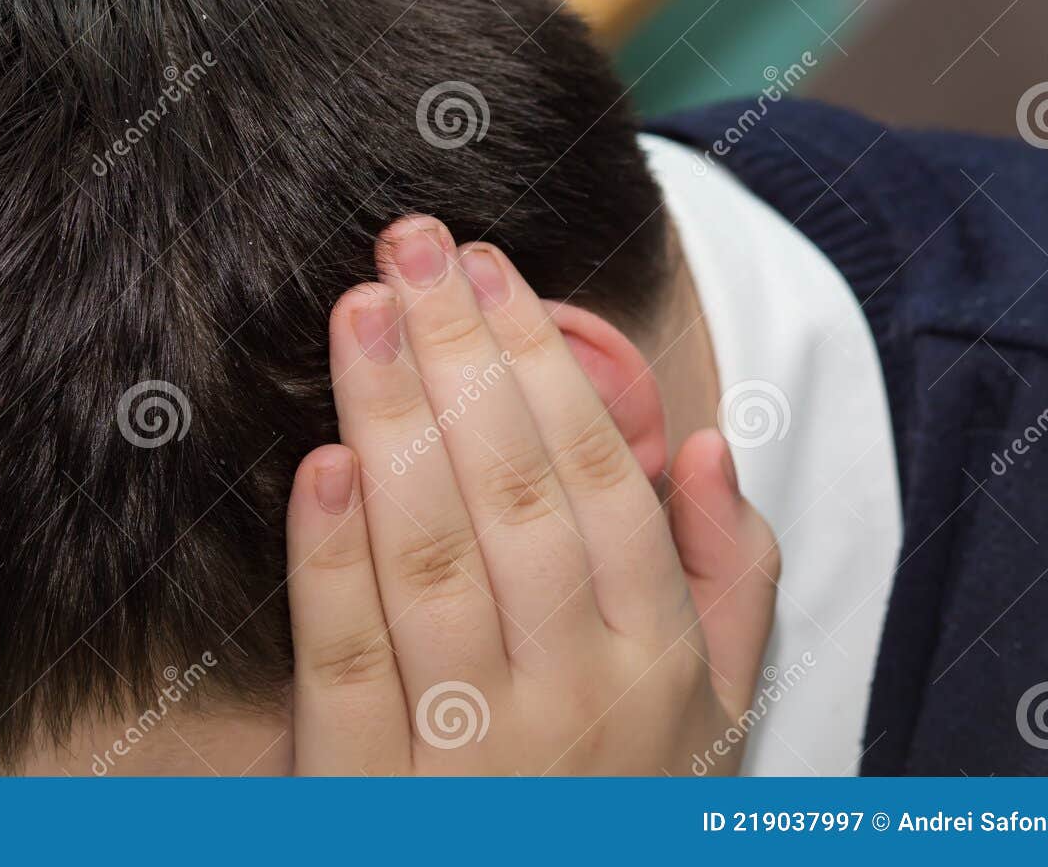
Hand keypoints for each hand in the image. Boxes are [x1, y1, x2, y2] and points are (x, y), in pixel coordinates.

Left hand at [287, 216, 778, 774]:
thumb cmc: (627, 803)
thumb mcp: (720, 712)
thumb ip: (727, 580)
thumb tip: (702, 446)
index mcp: (657, 659)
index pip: (599, 480)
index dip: (543, 365)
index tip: (494, 271)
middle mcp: (574, 695)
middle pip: (512, 493)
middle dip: (461, 354)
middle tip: (412, 245)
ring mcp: (472, 747)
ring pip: (431, 557)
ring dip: (393, 422)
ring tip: (360, 313)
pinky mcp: (369, 790)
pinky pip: (350, 662)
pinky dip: (331, 561)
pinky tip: (319, 465)